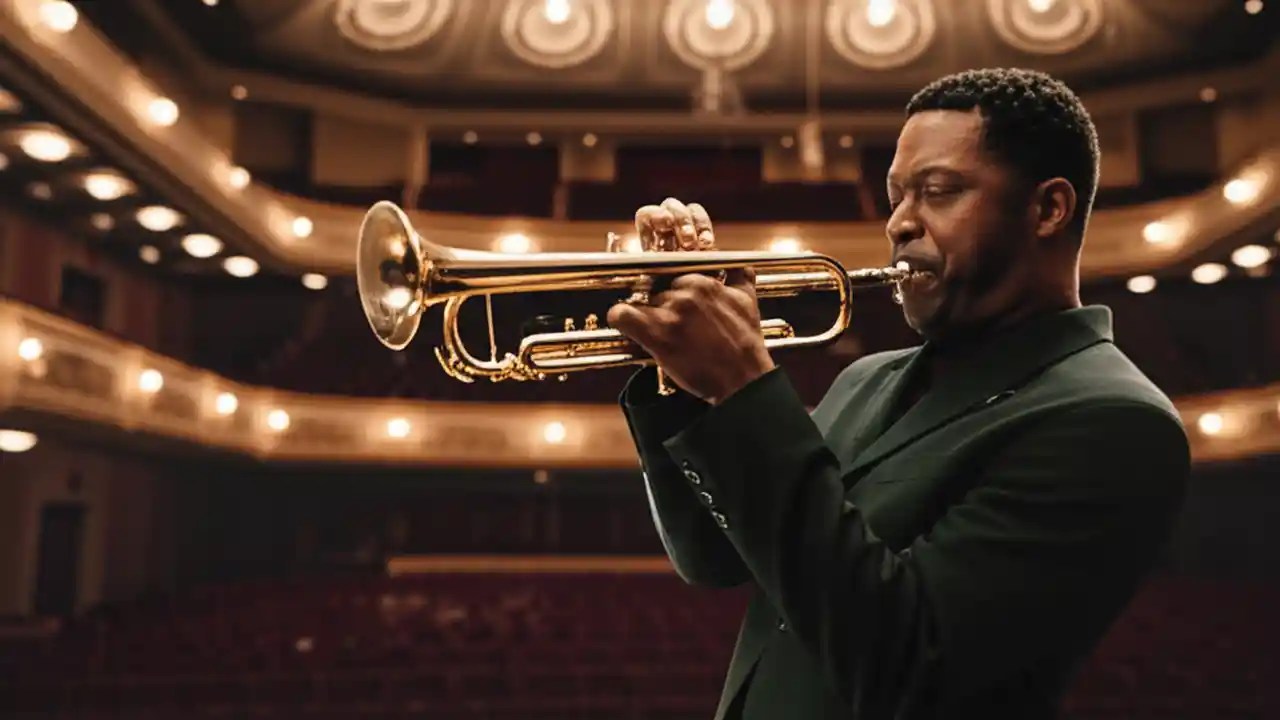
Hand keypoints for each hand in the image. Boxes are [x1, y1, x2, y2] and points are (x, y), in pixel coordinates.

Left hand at [607, 198, 774, 404]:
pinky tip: (623, 322)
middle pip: (659, 292)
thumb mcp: (748, 304)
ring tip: (660, 334)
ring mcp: (670, 313)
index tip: (678, 307)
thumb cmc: (745, 344)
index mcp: (704, 283)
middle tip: (674, 327)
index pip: (676, 278)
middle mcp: (685, 294)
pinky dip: (619, 317)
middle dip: (664, 307)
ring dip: (648, 317)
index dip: (676, 294)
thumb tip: (741, 268)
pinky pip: (623, 315)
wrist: (742, 379)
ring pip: (643, 303)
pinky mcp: (657, 335)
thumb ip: (741, 279)